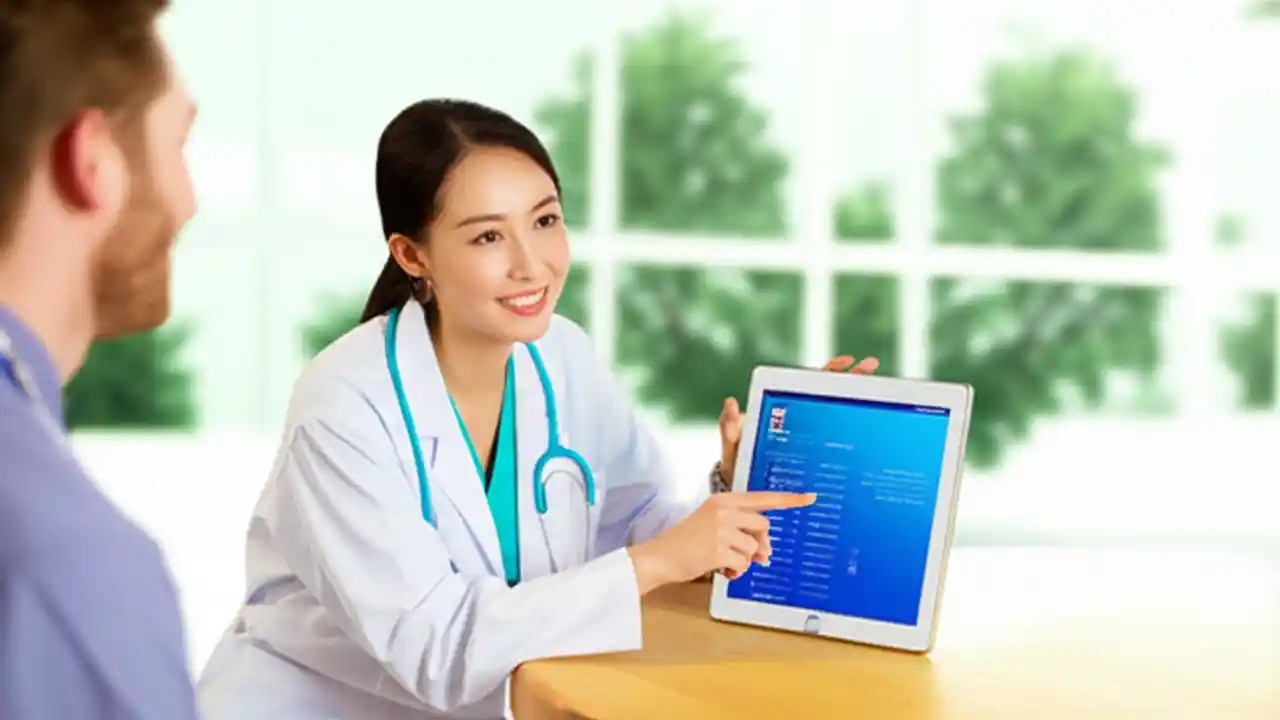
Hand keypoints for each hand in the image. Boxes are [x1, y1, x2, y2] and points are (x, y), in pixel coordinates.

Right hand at [628, 491, 816, 591]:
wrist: (660, 556)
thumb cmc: (686, 542)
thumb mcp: (713, 525)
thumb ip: (740, 531)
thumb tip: (766, 553)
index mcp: (723, 499)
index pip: (762, 498)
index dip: (789, 499)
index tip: (811, 497)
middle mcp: (724, 510)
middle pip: (763, 526)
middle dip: (761, 544)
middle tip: (751, 556)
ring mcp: (721, 528)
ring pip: (754, 547)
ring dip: (745, 560)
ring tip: (726, 562)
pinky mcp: (718, 548)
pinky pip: (743, 562)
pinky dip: (736, 571)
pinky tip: (721, 570)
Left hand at [718, 355, 878, 485]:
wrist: (747, 489)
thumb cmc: (739, 462)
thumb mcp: (733, 445)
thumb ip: (730, 427)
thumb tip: (731, 403)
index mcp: (785, 410)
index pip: (808, 386)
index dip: (826, 373)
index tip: (844, 362)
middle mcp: (802, 420)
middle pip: (832, 395)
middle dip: (853, 379)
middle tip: (872, 366)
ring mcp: (812, 437)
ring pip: (840, 416)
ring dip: (860, 403)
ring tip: (881, 391)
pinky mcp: (818, 456)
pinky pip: (840, 443)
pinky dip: (857, 436)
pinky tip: (876, 435)